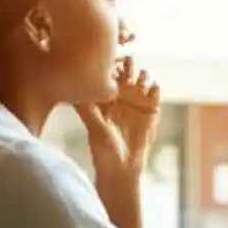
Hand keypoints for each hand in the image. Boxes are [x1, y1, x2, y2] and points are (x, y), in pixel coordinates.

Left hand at [76, 56, 160, 179]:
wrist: (123, 169)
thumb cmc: (103, 151)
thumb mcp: (94, 128)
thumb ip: (86, 110)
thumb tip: (71, 92)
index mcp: (105, 99)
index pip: (108, 75)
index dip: (109, 65)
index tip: (109, 58)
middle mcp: (122, 98)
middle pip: (126, 73)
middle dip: (128, 64)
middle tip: (127, 60)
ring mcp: (138, 103)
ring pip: (142, 79)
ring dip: (142, 74)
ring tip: (141, 75)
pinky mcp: (151, 111)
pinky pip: (155, 93)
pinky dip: (155, 87)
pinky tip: (152, 86)